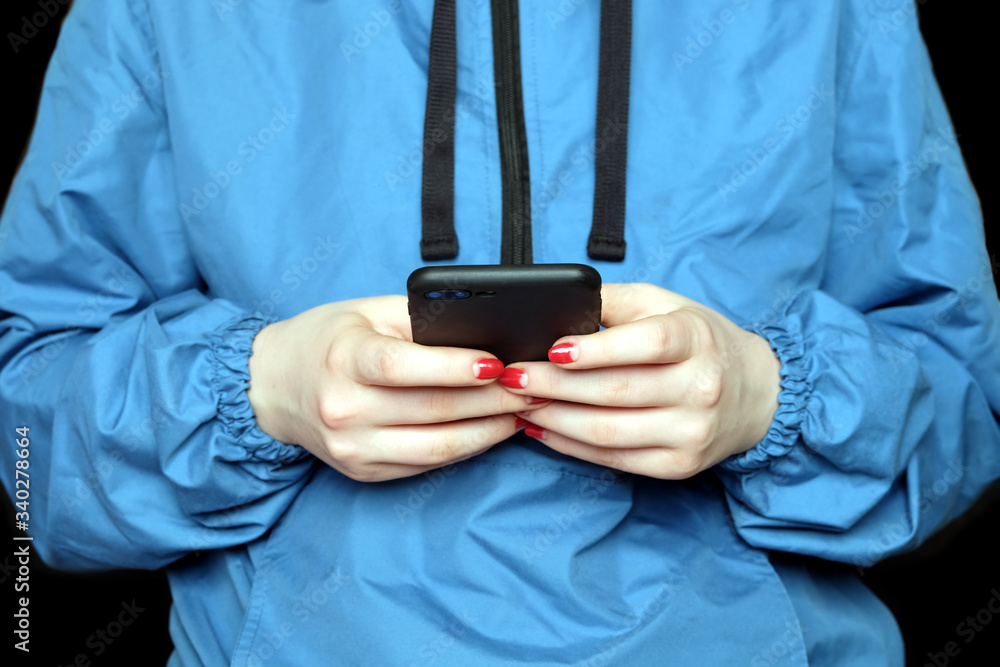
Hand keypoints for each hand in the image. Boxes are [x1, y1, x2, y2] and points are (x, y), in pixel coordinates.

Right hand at [246, 296, 545, 480]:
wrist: (275, 386)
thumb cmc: (330, 340)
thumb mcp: (367, 313)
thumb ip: (421, 321)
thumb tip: (486, 331)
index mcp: (344, 360)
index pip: (403, 367)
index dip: (454, 368)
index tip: (497, 364)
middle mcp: (345, 410)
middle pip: (433, 410)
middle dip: (493, 399)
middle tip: (533, 386)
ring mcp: (354, 448)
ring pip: (438, 447)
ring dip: (490, 430)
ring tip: (524, 411)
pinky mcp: (365, 472)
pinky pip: (427, 464)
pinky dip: (467, 448)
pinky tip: (492, 430)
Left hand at [498, 283, 780, 478]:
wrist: (754, 392)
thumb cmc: (698, 341)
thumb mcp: (665, 305)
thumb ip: (613, 302)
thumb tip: (555, 307)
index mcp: (696, 338)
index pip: (647, 345)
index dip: (598, 350)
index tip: (553, 350)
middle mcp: (700, 388)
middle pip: (616, 391)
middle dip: (553, 386)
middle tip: (511, 377)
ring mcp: (691, 432)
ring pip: (608, 430)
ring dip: (554, 418)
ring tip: (519, 404)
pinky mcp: (679, 465)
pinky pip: (614, 458)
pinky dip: (571, 446)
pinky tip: (542, 430)